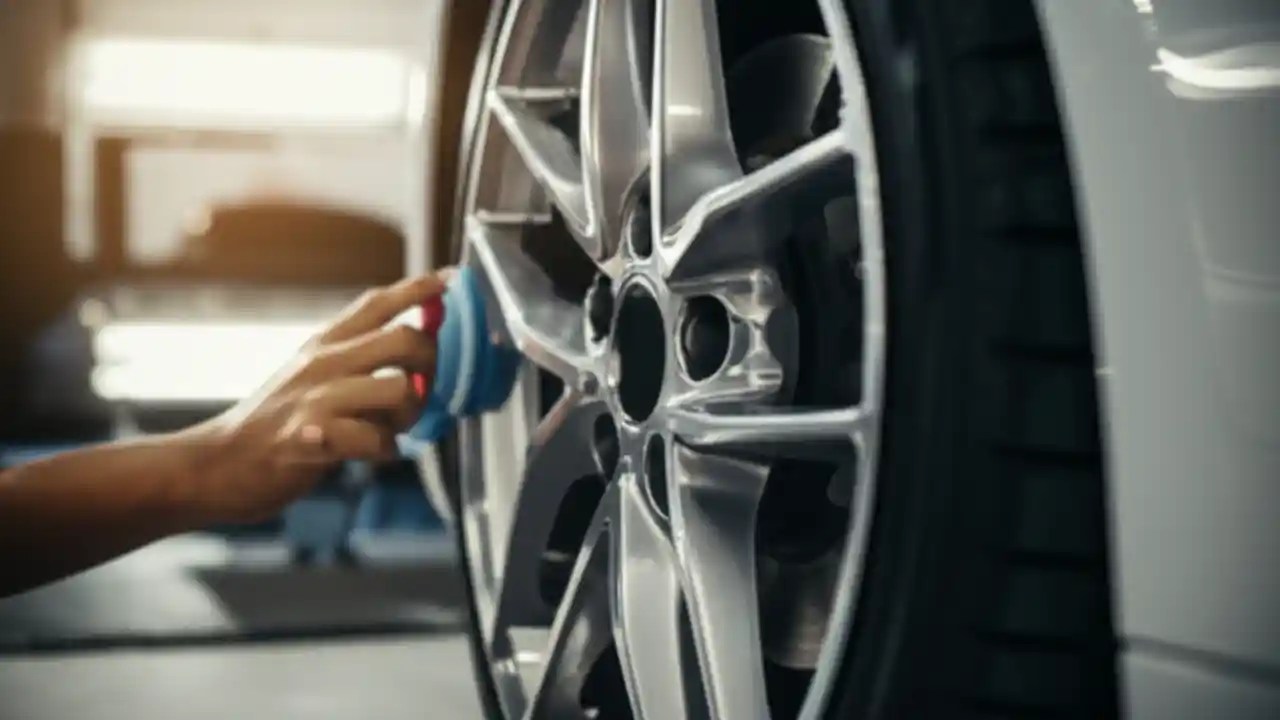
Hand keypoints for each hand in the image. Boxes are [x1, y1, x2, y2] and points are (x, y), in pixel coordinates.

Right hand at [189, 274, 446, 523]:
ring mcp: (316, 397)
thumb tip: (417, 359)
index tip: (451, 279)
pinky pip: (375, 440)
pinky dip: (383, 451)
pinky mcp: (311, 436)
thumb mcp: (312, 375)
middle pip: (404, 338)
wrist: (219, 464)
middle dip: (431, 364)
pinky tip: (369, 454)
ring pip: (399, 389)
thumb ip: (358, 362)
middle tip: (425, 389)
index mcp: (325, 343)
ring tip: (391, 431)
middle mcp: (323, 361)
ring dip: (409, 416)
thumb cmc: (276, 423)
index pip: (378, 302)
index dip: (418, 288)